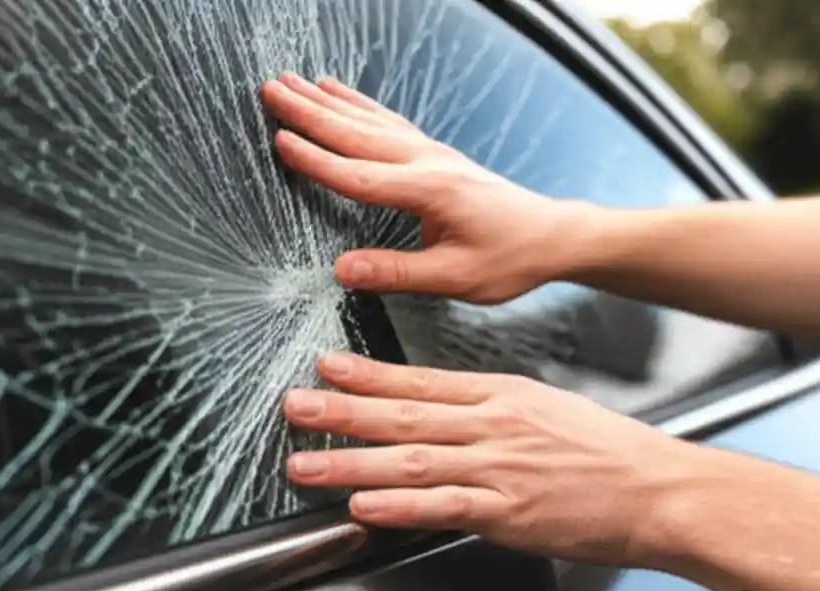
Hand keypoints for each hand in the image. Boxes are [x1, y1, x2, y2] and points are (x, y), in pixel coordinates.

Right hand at [260, 73, 581, 303]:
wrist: (550, 235)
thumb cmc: (508, 259)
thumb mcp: (456, 278)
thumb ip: (398, 274)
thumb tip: (343, 271)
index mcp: (429, 191)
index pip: (360, 176)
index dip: (317, 161)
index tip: (280, 141)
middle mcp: (427, 162)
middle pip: (357, 134)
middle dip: (309, 113)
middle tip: (269, 90)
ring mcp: (430, 152)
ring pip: (368, 120)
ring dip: (326, 101)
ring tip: (289, 83)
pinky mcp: (433, 153)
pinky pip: (386, 119)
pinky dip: (357, 103)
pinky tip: (336, 89)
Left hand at [282, 352, 709, 565]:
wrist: (659, 488)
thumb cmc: (609, 453)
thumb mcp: (548, 409)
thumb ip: (495, 411)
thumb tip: (448, 416)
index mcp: (503, 396)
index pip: (422, 381)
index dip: (370, 375)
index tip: (329, 366)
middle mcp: (494, 426)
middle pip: (405, 415)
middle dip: (343, 411)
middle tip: (295, 405)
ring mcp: (500, 468)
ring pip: (412, 460)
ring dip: (351, 460)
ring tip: (305, 462)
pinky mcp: (509, 512)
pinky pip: (443, 506)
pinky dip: (399, 505)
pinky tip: (363, 505)